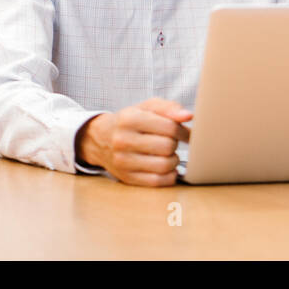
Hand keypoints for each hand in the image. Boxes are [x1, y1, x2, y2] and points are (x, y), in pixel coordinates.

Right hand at [77, 97, 192, 184]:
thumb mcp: (147, 107)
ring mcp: (123, 161)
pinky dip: (169, 176)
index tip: (186, 134)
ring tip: (168, 154)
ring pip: (164, 165)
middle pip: (168, 146)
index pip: (169, 127)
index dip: (183, 131)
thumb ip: (169, 108)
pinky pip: (157, 181)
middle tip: (171, 142)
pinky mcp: (126, 178)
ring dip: (173, 160)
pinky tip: (167, 167)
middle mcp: (123, 140)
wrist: (100, 138)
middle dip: (175, 144)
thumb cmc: (130, 120)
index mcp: (129, 119)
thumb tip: (188, 116)